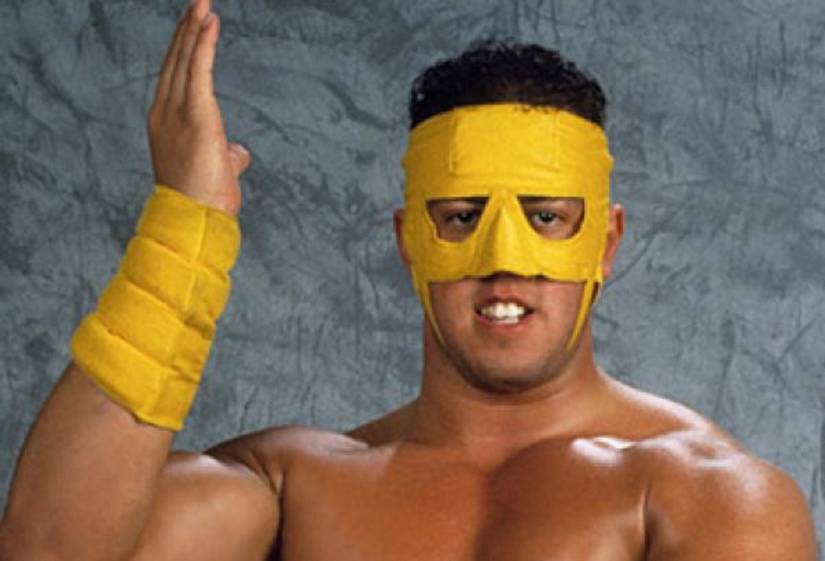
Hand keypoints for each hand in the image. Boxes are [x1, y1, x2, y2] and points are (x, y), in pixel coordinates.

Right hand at [147, 0, 249, 215]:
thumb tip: (239, 153)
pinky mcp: (196, 115)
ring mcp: (176, 113)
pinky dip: (205, 45)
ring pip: (185, 60)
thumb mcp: (216, 170)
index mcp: (165, 122)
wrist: (196, 220)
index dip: (184, 47)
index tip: (194, 24)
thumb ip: (226, 154)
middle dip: (187, 29)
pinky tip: (211, 22)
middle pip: (176, 60)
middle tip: (198, 2)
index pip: (174, 75)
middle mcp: (164, 112)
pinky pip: (199, 71)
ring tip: (203, 2)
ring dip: (195, 28)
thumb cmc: (204, 201)